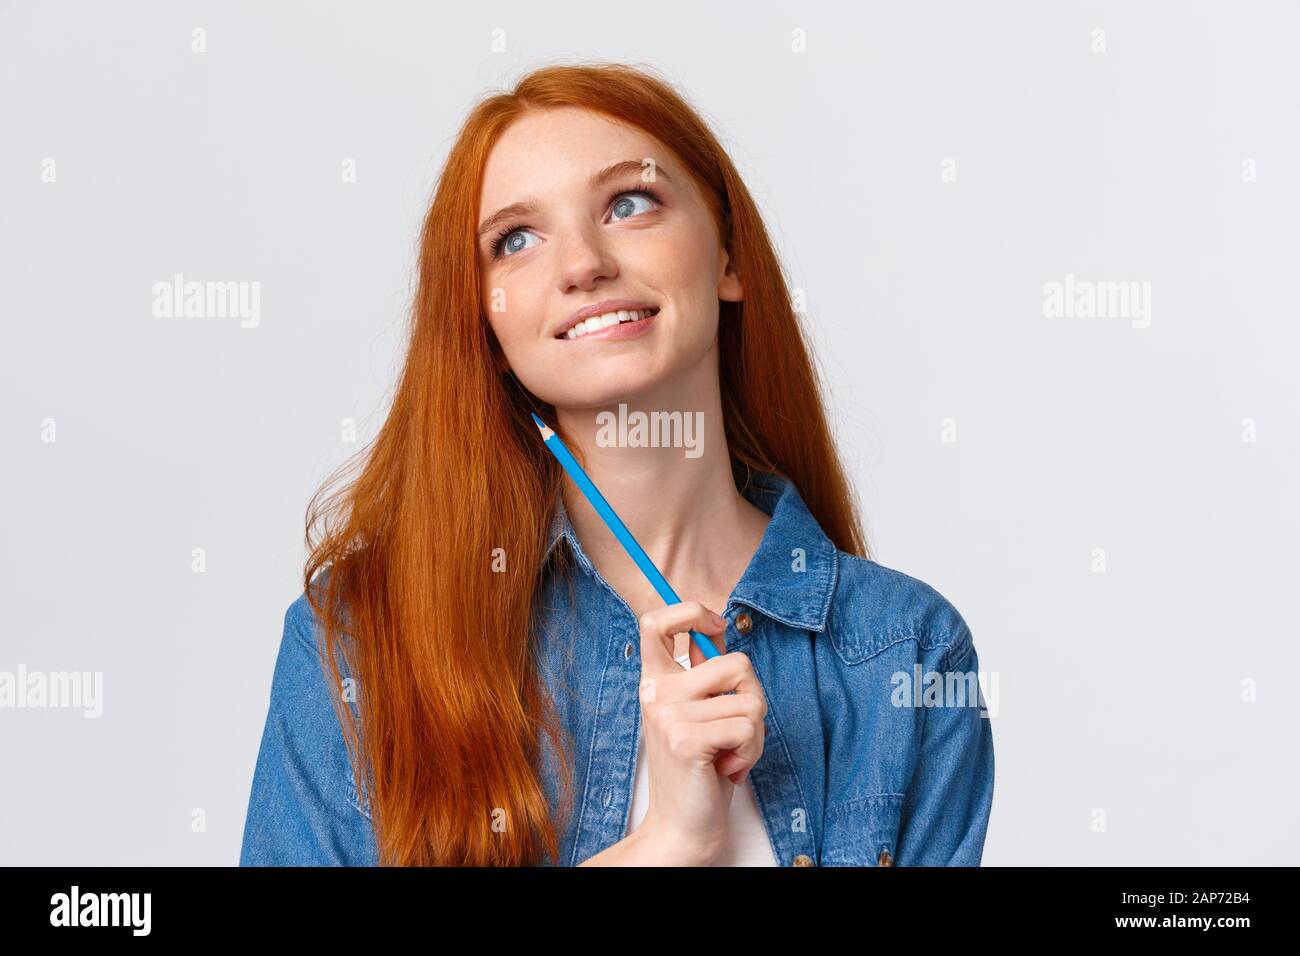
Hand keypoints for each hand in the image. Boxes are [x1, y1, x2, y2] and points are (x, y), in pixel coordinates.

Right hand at [631, 601, 766, 863]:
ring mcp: (669, 714)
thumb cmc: (696, 770)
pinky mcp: (687, 739)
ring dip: (755, 733)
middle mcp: (656, 692)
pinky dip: (751, 752)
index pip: (657, 621)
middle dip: (754, 699)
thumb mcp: (695, 714)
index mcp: (655, 680)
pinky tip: (729, 768)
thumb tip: (717, 630)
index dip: (691, 611)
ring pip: (751, 699)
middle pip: (737, 662)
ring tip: (730, 753)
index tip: (715, 627)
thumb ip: (701, 673)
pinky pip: (749, 727)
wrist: (681, 827)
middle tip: (736, 729)